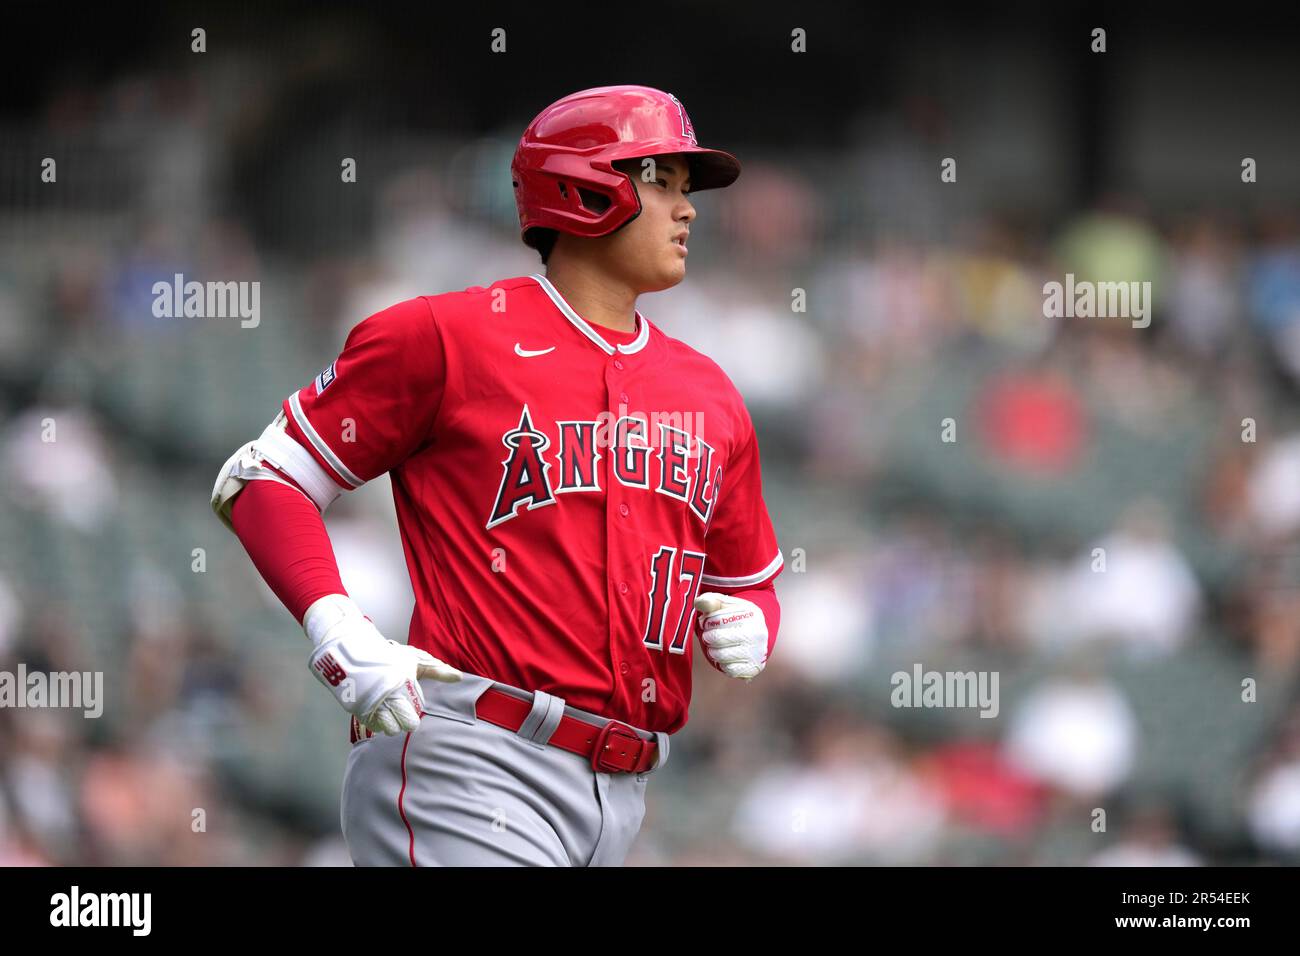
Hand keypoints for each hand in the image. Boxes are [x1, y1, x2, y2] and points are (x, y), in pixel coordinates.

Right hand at [304, 594, 461, 734]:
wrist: (354, 651)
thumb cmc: (389, 656)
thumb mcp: (415, 660)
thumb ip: (437, 670)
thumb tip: (459, 677)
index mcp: (400, 688)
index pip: (411, 720)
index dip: (413, 714)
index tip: (411, 703)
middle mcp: (384, 699)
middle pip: (400, 727)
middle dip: (404, 721)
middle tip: (402, 709)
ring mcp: (369, 705)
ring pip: (386, 729)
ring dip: (390, 723)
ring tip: (390, 709)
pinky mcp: (356, 709)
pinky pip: (371, 726)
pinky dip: (377, 721)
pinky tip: (378, 709)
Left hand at [693, 592, 768, 680]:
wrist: (753, 635)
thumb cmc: (733, 618)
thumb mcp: (723, 604)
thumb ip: (710, 600)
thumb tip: (699, 603)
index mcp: (751, 613)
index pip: (717, 619)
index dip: (707, 622)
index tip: (707, 623)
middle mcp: (758, 632)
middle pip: (718, 638)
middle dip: (708, 638)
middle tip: (708, 637)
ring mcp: (757, 651)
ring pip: (721, 655)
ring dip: (712, 652)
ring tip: (714, 647)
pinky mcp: (753, 667)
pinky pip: (729, 669)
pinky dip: (723, 664)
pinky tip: (725, 658)